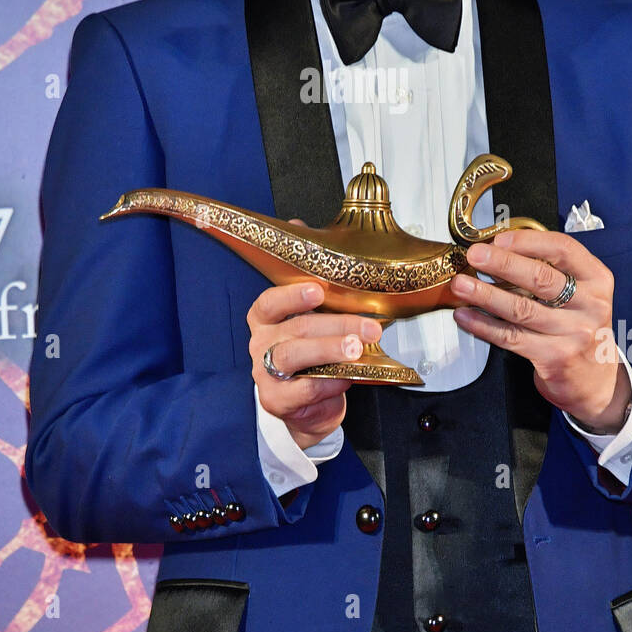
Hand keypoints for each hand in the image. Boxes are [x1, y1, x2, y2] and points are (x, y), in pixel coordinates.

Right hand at [248, 220, 381, 448]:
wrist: (308, 406)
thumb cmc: (311, 354)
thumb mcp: (312, 315)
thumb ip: (306, 274)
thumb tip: (297, 224)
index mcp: (266, 318)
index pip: (270, 302)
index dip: (292, 295)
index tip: (318, 290)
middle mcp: (261, 343)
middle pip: (295, 329)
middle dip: (336, 325)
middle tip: (370, 327)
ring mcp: (266, 373)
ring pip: (295, 357)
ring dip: (330, 350)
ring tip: (358, 348)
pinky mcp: (277, 400)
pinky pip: (304, 389)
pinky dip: (329, 382)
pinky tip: (348, 377)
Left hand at [449, 229, 629, 431]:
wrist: (595, 379)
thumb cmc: (579, 327)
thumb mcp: (580, 293)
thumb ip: (551, 270)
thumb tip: (500, 250)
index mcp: (596, 279)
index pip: (564, 249)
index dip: (529, 241)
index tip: (500, 239)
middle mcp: (590, 304)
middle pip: (541, 278)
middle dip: (502, 264)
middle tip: (475, 255)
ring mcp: (574, 333)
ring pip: (522, 309)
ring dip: (486, 295)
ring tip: (461, 285)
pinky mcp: (556, 357)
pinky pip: (512, 337)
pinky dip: (484, 325)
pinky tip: (466, 316)